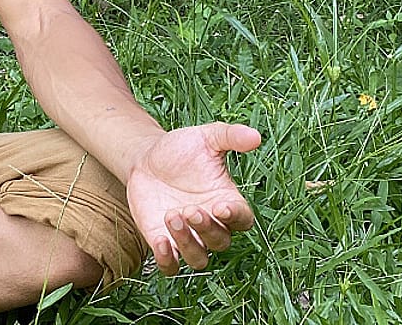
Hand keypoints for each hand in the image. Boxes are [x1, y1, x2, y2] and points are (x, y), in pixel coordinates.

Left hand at [126, 122, 261, 274]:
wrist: (145, 159)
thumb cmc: (180, 149)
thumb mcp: (205, 137)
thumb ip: (230, 136)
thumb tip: (256, 136)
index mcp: (226, 201)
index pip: (242, 219)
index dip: (235, 216)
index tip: (220, 205)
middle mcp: (211, 224)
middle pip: (221, 242)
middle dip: (207, 229)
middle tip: (188, 209)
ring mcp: (188, 236)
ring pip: (198, 258)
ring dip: (187, 244)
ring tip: (171, 215)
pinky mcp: (163, 242)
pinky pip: (171, 265)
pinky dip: (167, 260)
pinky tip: (160, 242)